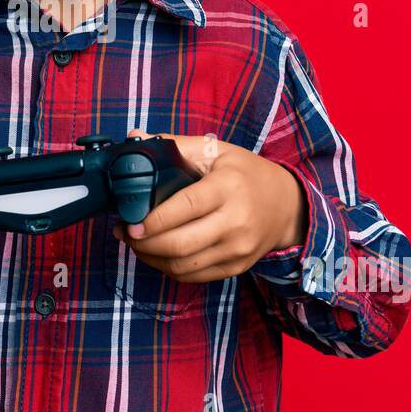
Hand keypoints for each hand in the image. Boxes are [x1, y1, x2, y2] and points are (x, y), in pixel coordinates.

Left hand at [113, 130, 308, 282]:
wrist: (287, 205)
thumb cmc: (246, 174)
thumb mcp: (216, 151)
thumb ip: (174, 145)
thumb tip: (136, 136)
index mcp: (228, 188)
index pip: (185, 207)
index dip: (153, 220)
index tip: (129, 221)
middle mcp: (236, 222)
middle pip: (180, 244)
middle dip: (144, 243)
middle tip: (124, 232)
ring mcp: (237, 249)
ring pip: (183, 265)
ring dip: (151, 258)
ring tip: (135, 242)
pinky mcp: (236, 267)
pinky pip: (194, 276)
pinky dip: (168, 268)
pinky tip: (156, 254)